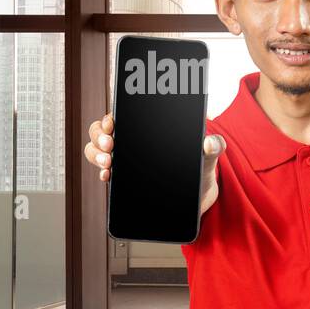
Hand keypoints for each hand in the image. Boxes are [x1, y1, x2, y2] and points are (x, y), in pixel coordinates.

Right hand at [85, 112, 227, 215]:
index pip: (119, 116)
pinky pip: (102, 171)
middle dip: (100, 136)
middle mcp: (130, 141)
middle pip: (100, 131)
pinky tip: (107, 176)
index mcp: (146, 128)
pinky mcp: (123, 178)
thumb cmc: (201, 165)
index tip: (113, 124)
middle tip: (111, 145)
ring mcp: (124, 159)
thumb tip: (209, 143)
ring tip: (109, 163)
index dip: (110, 118)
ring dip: (96, 154)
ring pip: (95, 150)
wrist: (200, 192)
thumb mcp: (209, 155)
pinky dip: (101, 173)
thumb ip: (214, 146)